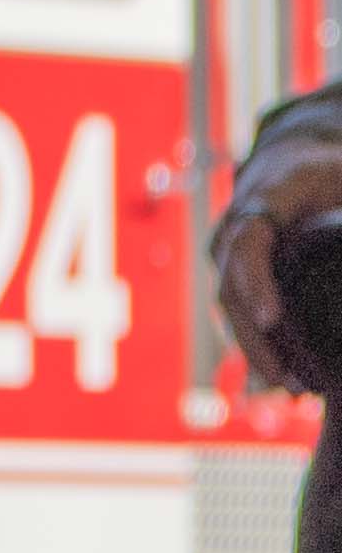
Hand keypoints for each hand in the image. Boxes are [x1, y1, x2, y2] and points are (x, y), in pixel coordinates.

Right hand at [216, 94, 341, 396]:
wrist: (288, 162)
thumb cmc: (325, 171)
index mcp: (262, 201)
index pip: (246, 243)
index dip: (254, 280)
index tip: (272, 318)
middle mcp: (233, 230)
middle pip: (230, 289)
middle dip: (255, 339)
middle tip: (290, 379)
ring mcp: (228, 255)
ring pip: (229, 309)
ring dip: (256, 352)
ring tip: (294, 390)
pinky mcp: (234, 275)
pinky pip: (237, 313)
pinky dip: (256, 346)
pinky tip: (283, 378)